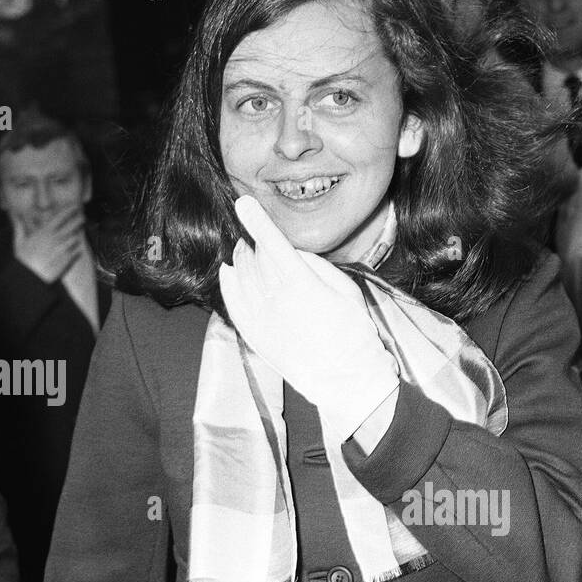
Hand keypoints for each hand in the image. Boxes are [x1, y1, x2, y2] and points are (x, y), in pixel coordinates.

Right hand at [12, 207, 85, 282]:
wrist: (31, 277)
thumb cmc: (24, 260)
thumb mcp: (19, 242)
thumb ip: (19, 227)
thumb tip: (16, 216)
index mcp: (45, 232)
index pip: (60, 217)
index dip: (69, 211)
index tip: (75, 207)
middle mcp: (56, 239)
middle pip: (72, 226)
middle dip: (78, 220)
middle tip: (82, 217)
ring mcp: (63, 250)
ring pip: (75, 238)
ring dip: (77, 234)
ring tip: (79, 231)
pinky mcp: (67, 260)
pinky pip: (76, 252)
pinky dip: (77, 249)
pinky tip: (77, 248)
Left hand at [219, 196, 399, 442]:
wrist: (346, 379)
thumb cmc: (353, 333)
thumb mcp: (347, 290)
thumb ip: (317, 265)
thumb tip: (293, 251)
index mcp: (300, 283)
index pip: (271, 242)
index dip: (256, 220)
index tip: (243, 203)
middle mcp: (275, 298)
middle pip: (255, 257)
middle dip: (254, 241)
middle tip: (258, 237)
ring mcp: (261, 318)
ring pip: (241, 275)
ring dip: (242, 258)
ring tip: (246, 251)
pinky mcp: (255, 335)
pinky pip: (232, 301)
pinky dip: (227, 283)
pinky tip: (228, 271)